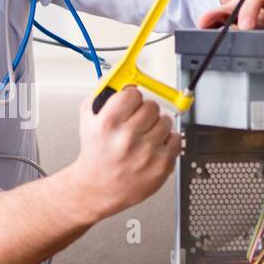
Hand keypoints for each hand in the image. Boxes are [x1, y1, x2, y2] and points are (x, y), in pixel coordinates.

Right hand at [64, 85, 181, 222]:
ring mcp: (146, 153)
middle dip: (145, 112)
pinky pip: (176, 139)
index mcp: (108, 123)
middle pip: (152, 106)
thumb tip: (121, 76)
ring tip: (144, 137)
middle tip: (137, 122)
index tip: (130, 104)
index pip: (133, 93)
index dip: (132, 98)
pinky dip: (166, 142)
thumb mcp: (88, 119)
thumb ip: (103, 94)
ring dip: (157, 126)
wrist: (98, 187)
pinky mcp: (161, 165)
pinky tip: (152, 148)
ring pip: (166, 121)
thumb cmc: (95, 153)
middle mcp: (127, 138)